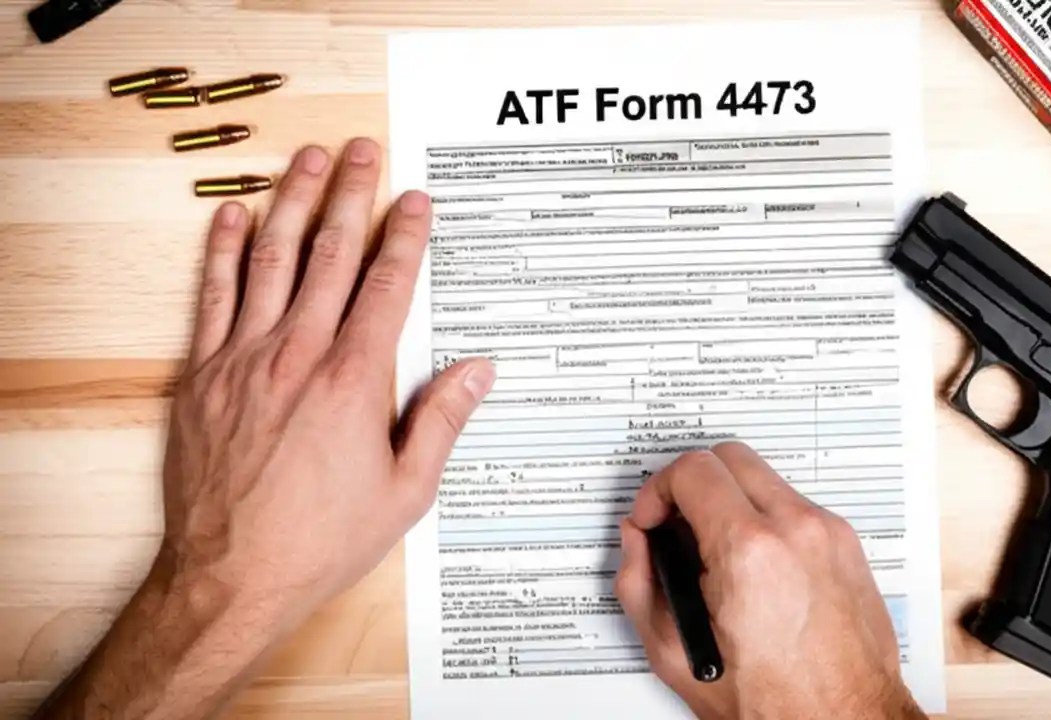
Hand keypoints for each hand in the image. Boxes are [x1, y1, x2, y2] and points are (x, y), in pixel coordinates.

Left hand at [163, 138, 493, 629]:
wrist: (232, 576)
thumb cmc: (321, 539)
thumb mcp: (406, 492)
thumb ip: (441, 421)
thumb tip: (477, 370)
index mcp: (354, 382)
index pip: (387, 287)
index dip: (405, 236)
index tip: (414, 200)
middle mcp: (299, 357)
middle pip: (331, 256)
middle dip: (350, 196)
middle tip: (361, 152)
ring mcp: (245, 361)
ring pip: (272, 261)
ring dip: (293, 203)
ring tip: (307, 160)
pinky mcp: (203, 376)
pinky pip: (213, 297)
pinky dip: (225, 252)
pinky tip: (235, 217)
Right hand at [616, 443, 924, 719]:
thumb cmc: (772, 701)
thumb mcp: (674, 653)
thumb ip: (639, 583)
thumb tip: (637, 540)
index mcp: (749, 551)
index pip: (692, 470)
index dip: (657, 489)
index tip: (652, 519)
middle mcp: (795, 528)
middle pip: (729, 456)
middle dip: (693, 483)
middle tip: (677, 526)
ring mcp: (828, 531)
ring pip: (763, 477)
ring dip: (730, 500)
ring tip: (715, 554)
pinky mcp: (847, 542)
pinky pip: (794, 505)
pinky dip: (765, 520)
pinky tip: (753, 567)